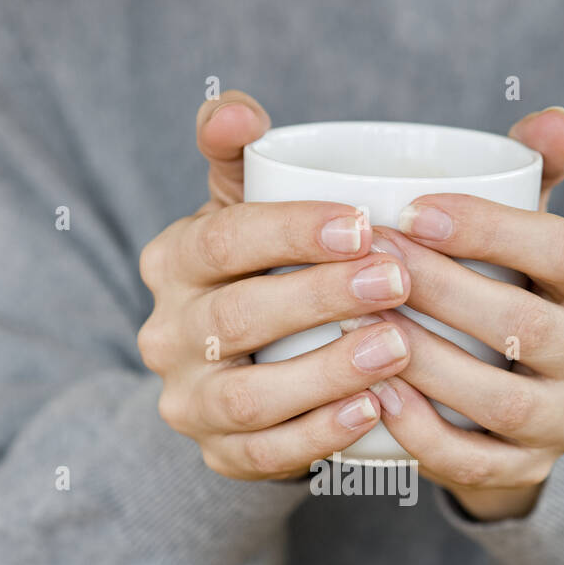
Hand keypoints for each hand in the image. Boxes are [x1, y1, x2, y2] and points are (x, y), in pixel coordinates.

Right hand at [137, 91, 411, 477]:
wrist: (253, 364)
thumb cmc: (268, 267)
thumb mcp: (252, 203)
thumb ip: (248, 150)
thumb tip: (234, 108)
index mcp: (172, 262)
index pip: (224, 240)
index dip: (292, 232)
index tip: (365, 224)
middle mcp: (166, 334)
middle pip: (239, 316)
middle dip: (322, 297)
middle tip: (397, 280)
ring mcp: (188, 402)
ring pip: (248, 395)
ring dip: (326, 371)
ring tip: (397, 347)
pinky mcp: (219, 456)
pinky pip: (265, 453)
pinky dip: (320, 434)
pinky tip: (374, 411)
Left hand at [363, 108, 563, 519]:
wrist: (510, 406)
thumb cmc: (500, 291)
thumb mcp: (518, 233)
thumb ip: (528, 175)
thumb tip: (550, 119)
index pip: (563, 249)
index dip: (489, 229)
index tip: (410, 210)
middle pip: (525, 326)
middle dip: (439, 291)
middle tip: (366, 263)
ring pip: (501, 400)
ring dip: (426, 362)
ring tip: (359, 328)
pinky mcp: (527, 471)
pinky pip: (475, 460)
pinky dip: (422, 432)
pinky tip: (373, 397)